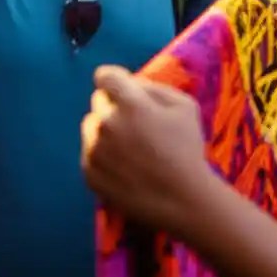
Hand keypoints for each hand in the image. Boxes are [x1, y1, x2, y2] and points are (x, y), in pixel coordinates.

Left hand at [81, 65, 219, 236]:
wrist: (182, 200)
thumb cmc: (187, 150)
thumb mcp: (185, 106)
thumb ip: (155, 87)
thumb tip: (131, 82)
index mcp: (130, 104)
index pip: (104, 76)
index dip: (115, 79)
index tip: (123, 88)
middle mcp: (106, 123)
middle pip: (97, 101)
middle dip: (113, 106)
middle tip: (135, 124)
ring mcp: (95, 150)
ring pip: (90, 126)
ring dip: (104, 129)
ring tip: (129, 148)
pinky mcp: (89, 173)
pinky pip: (88, 152)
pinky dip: (101, 155)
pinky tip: (123, 166)